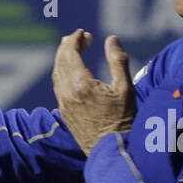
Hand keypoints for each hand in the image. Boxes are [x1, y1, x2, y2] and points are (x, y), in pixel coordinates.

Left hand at [51, 31, 135, 154]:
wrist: (111, 150)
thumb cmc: (123, 120)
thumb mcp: (125, 88)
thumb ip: (118, 61)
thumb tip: (111, 39)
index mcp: (81, 84)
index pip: (70, 54)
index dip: (75, 40)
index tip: (83, 32)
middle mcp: (67, 93)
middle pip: (60, 62)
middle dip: (68, 46)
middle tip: (79, 37)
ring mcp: (63, 104)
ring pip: (57, 74)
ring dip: (64, 59)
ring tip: (73, 49)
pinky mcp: (64, 112)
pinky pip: (58, 86)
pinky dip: (63, 72)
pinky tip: (72, 71)